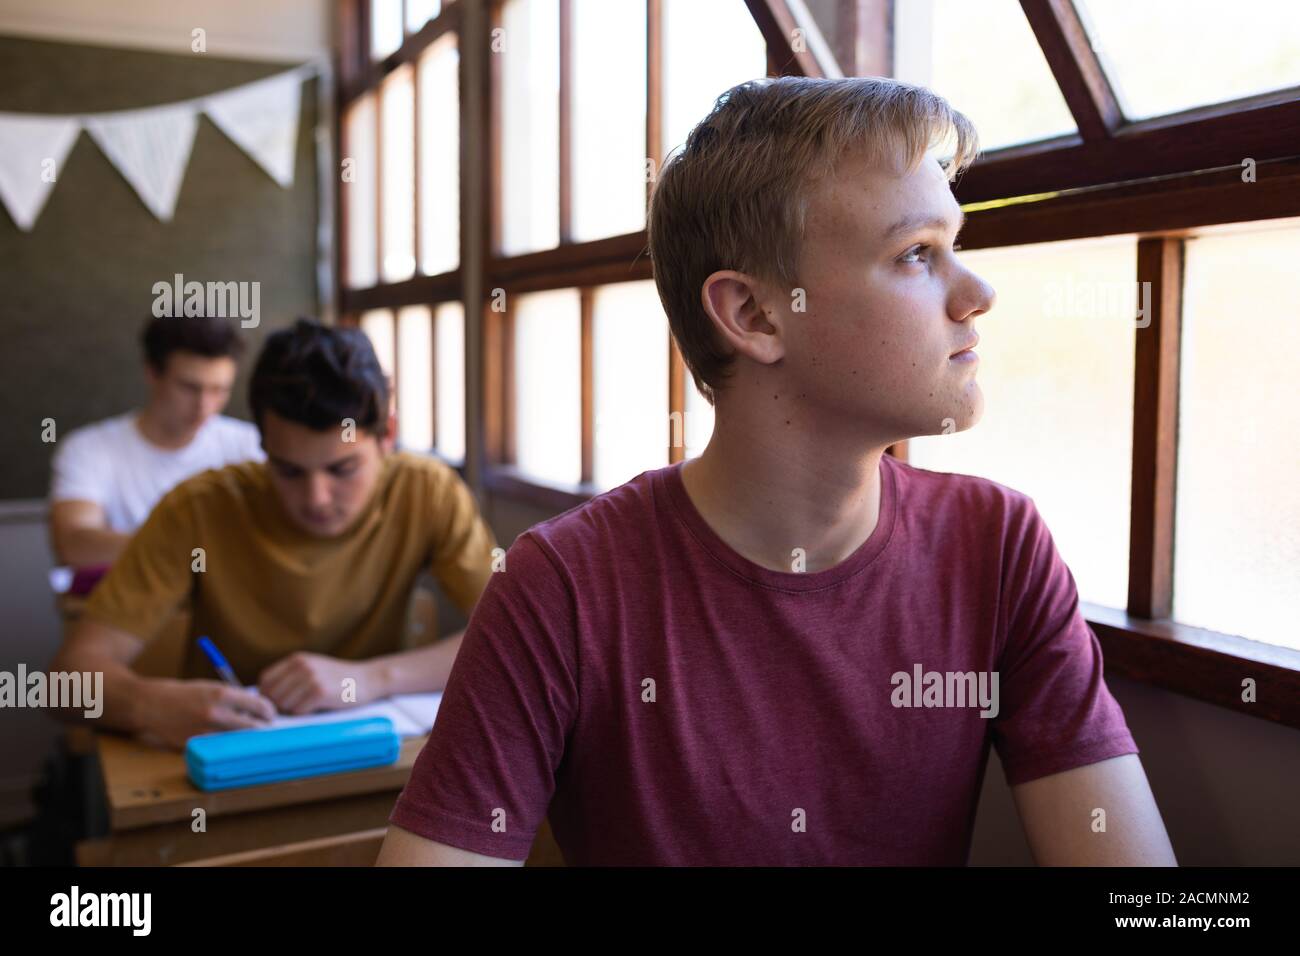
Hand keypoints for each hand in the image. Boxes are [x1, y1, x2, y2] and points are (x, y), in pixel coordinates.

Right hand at [138, 679, 275, 749]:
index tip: (271, 714)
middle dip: (261, 728)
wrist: (151, 704)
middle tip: (264, 728)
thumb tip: (257, 710)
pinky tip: (226, 741)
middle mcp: (215, 714)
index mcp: (221, 694)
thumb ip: (234, 698)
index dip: (268, 711)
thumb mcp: (212, 688)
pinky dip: (225, 745)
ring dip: (244, 738)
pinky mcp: (194, 745)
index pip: (258, 706)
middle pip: (252, 727)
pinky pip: (218, 747)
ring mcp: (204, 732)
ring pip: (237, 740)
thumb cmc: (184, 694)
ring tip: (247, 735)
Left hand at [257, 653, 377, 715]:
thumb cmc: (339, 679)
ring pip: (283, 704)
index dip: (268, 695)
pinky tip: (317, 708)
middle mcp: (302, 666)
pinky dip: (304, 714)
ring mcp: (311, 678)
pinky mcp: (321, 692)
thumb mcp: (313, 668)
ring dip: (291, 711)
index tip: (279, 703)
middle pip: (271, 694)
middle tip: (294, 709)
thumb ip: (291, 677)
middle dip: (278, 706)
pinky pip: (298, 710)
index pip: (264, 680)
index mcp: (297, 659)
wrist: (369, 679)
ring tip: (306, 708)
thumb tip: (263, 697)